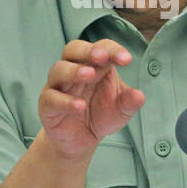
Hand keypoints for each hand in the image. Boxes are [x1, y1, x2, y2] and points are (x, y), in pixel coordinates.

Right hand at [39, 39, 144, 158]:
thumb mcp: (121, 110)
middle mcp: (73, 70)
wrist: (81, 140)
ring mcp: (58, 86)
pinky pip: (51, 98)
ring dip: (74, 70)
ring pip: (58, 69)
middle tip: (102, 56)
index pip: (101, 47)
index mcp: (94, 65)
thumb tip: (139, 96)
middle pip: (73, 49)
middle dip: (88, 50)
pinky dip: (65, 101)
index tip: (127, 60)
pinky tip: (79, 106)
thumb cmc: (100, 115)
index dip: (113, 50)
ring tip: (89, 75)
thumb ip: (129, 102)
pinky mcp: (47, 105)